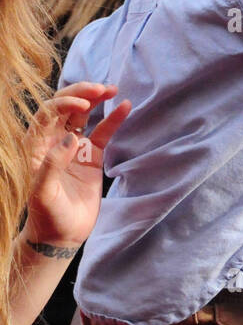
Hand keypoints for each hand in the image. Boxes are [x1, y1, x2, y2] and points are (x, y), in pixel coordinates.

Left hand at [23, 82, 130, 247]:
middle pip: (65, 106)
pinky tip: (124, 106)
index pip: (48, 113)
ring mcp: (73, 146)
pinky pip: (103, 132)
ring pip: (83, 114)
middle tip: (101, 88)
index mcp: (36, 145)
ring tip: (112, 89)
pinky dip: (113, 119)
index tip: (83, 104)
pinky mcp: (91, 156)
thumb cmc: (47, 215)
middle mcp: (53, 141)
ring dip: (96, 99)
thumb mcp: (44, 192)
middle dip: (82, 92)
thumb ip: (53, 163)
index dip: (64, 102)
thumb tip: (71, 137)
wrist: (61, 236)